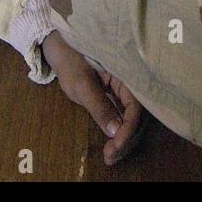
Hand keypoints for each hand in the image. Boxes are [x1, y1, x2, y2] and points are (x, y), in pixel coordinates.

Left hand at [42, 31, 145, 165]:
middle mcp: (133, 81)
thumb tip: (115, 132)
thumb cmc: (70, 58)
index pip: (136, 107)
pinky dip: (121, 130)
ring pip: (134, 118)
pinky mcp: (120, 93)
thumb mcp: (82, 85)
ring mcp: (128, 88)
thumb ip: (99, 106)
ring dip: (125, 138)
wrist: (61, 43)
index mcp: (128, 73)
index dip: (127, 130)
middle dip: (127, 139)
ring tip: (110, 156)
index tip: (114, 147)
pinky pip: (127, 114)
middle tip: (110, 157)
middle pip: (139, 115)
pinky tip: (112, 143)